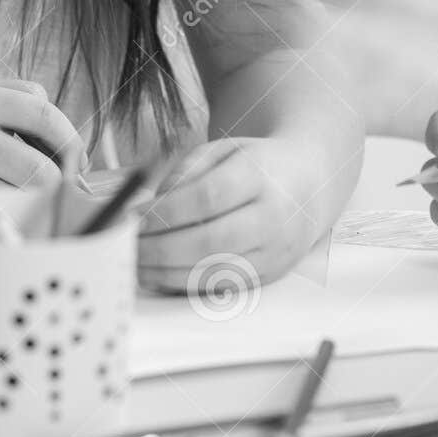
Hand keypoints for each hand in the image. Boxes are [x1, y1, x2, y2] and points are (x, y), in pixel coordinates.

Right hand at [0, 78, 85, 214]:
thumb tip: (69, 141)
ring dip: (30, 210)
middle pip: (41, 172)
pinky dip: (3, 229)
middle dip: (55, 187)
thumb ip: (20, 98)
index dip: (72, 142)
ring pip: (22, 205)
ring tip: (19, 204)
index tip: (76, 163)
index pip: (44, 115)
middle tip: (52, 194)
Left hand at [136, 134, 317, 292]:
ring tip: (136, 264)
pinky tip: (159, 275)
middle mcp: (272, 217)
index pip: (207, 198)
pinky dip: (185, 285)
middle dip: (160, 248)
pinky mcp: (269, 275)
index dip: (166, 211)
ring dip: (166, 272)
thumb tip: (151, 204)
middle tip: (128, 245)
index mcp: (259, 176)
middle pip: (209, 241)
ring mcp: (274, 251)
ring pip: (214, 271)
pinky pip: (222, 286)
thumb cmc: (256, 165)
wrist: (309, 186)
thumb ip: (186, 169)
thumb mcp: (224, 149)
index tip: (134, 216)